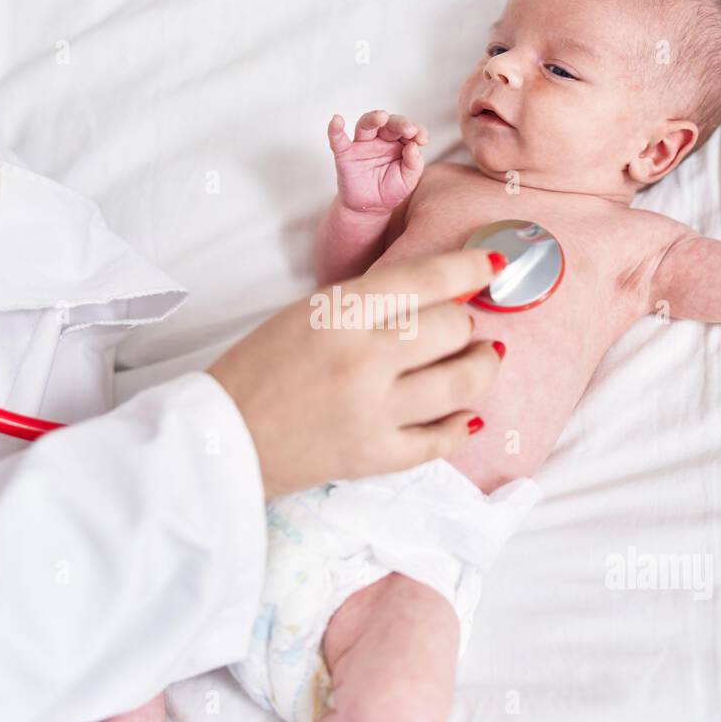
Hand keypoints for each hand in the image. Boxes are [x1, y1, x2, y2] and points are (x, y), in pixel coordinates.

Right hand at [208, 248, 505, 498]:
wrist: (226, 437)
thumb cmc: (262, 367)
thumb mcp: (310, 312)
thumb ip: (373, 301)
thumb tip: (445, 289)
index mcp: (340, 313)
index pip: (428, 278)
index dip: (473, 266)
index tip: (495, 265)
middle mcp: (364, 359)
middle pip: (454, 326)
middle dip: (465, 321)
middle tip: (461, 323)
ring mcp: (375, 412)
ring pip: (463, 380)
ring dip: (482, 365)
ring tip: (482, 359)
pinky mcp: (378, 456)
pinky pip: (444, 438)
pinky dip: (463, 422)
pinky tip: (468, 411)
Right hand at [328, 110, 428, 214]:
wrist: (370, 209)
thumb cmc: (390, 191)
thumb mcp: (408, 180)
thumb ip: (414, 164)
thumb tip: (413, 145)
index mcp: (398, 143)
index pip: (408, 130)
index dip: (417, 130)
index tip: (422, 139)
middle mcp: (381, 140)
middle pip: (389, 123)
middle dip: (400, 123)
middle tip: (409, 129)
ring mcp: (362, 145)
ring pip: (366, 125)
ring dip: (373, 119)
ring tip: (381, 117)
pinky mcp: (345, 154)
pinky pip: (338, 140)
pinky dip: (335, 130)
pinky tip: (337, 120)